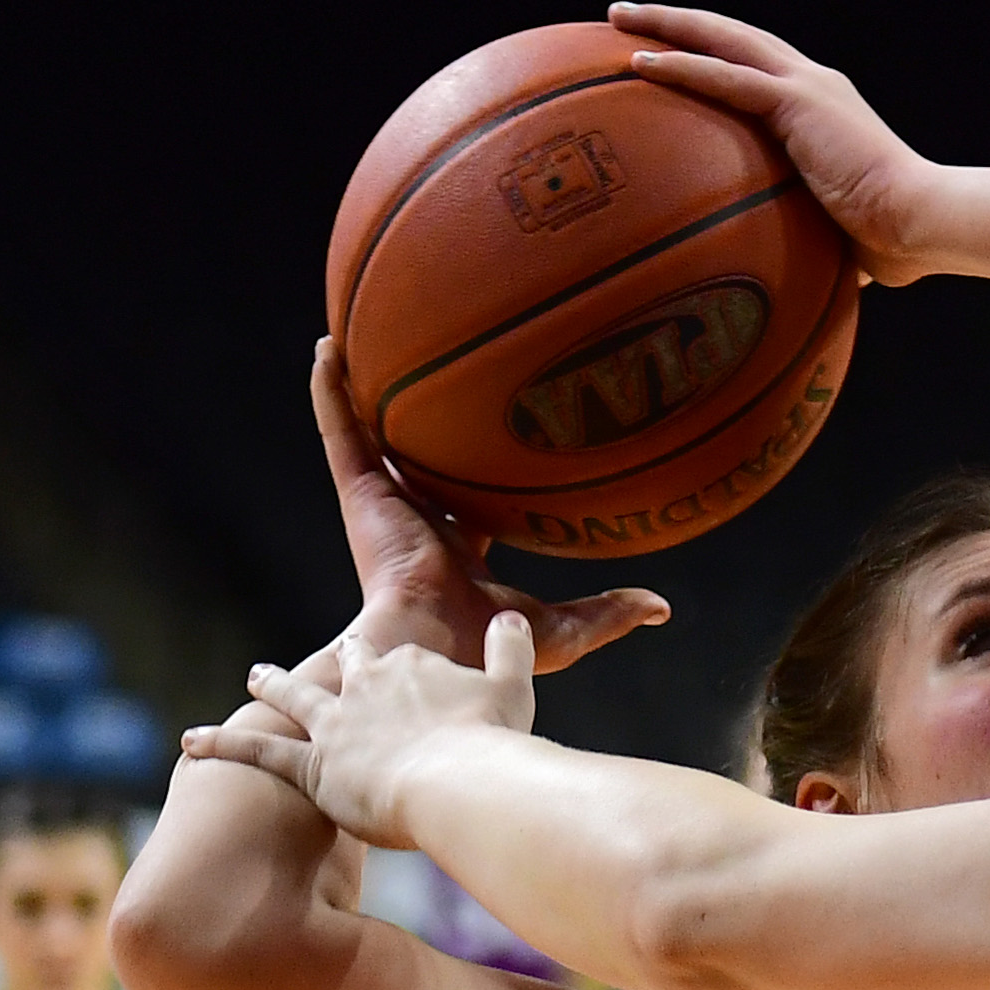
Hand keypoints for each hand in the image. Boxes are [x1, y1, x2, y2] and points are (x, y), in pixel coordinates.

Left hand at [180, 615, 534, 846]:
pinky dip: (223, 745)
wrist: (459, 783)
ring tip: (257, 675)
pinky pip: (257, 752)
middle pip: (347, 664)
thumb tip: (510, 618)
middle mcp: (365, 687)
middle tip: (336, 652)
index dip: (409, 671)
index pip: (404, 660)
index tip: (419, 681)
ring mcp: (333, 724)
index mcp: (410, 666)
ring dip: (274, 685)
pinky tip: (192, 741)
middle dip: (342, 658)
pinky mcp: (311, 765)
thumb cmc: (491, 741)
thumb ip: (512, 649)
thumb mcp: (513, 686)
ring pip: (294, 697)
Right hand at [314, 341, 665, 675]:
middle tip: (430, 375)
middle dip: (418, 425)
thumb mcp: (559, 628)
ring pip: (370, 436)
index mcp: (458, 548)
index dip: (480, 472)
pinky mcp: (360, 493)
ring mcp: (385, 504)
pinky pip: (341, 431)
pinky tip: (329, 349)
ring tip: (357, 338)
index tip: (499, 437)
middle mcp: (418, 520)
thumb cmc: (492, 647)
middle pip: (416, 460)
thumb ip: (607, 612)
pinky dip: (331, 392)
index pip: (469, 499)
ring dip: (362, 392)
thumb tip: (661, 609)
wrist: (436, 650)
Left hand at [610, 1, 942, 284]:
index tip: (670, 52)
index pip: (755, 68)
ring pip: (721, 39)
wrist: (923, 221)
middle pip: (731, 36)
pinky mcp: (799, 102)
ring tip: (617, 18)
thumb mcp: (837, 234)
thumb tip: (785, 283)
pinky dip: (682, 67)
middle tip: (626, 17)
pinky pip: (725, 77)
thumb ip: (807, 240)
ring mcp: (805, 88)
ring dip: (667, 26)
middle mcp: (812, 83)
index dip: (712, 53)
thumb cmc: (892, 241)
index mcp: (820, 108)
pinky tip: (639, 63)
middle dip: (677, 21)